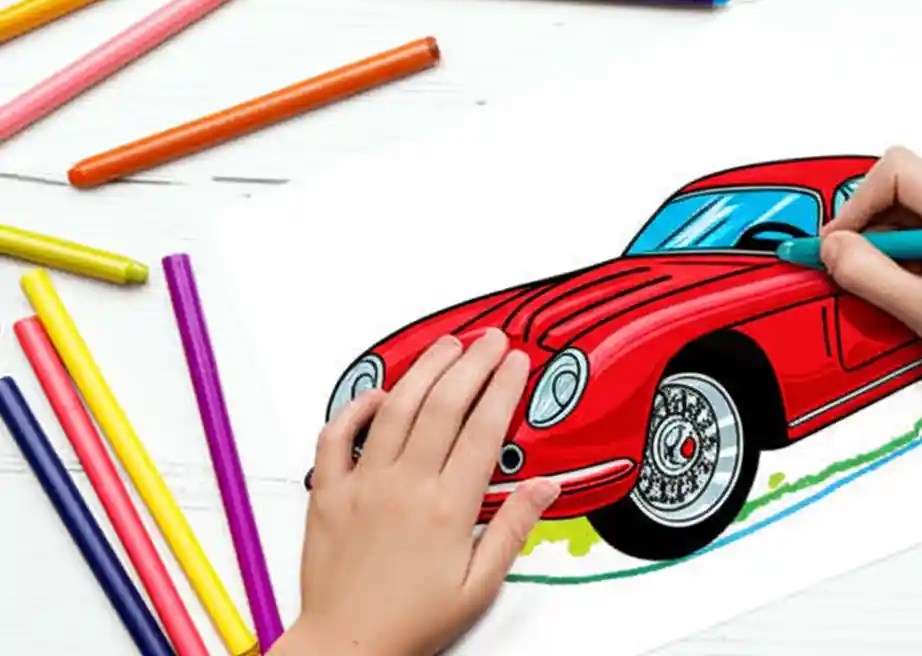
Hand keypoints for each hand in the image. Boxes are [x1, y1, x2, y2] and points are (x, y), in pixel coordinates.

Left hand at [271, 329, 559, 655]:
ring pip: (396, 409)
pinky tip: (379, 392)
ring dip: (425, 370)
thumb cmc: (410, 621)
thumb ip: (512, 529)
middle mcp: (406, 488)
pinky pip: (336, 436)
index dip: (503, 388)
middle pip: (443, 405)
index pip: (484, 430)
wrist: (348, 645)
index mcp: (448, 510)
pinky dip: (355, 407)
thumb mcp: (479, 584)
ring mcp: (364, 485)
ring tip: (446, 346)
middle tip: (489, 341)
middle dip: (472, 363)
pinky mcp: (330, 493)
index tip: (516, 363)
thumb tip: (545, 488)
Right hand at [819, 146, 921, 385]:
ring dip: (889, 240)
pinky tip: (921, 277)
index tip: (837, 248)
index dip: (855, 207)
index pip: (895, 171)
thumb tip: (830, 247)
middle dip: (871, 228)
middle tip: (863, 274)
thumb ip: (872, 276)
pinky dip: (907, 243)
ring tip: (904, 283)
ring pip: (905, 199)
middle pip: (897, 183)